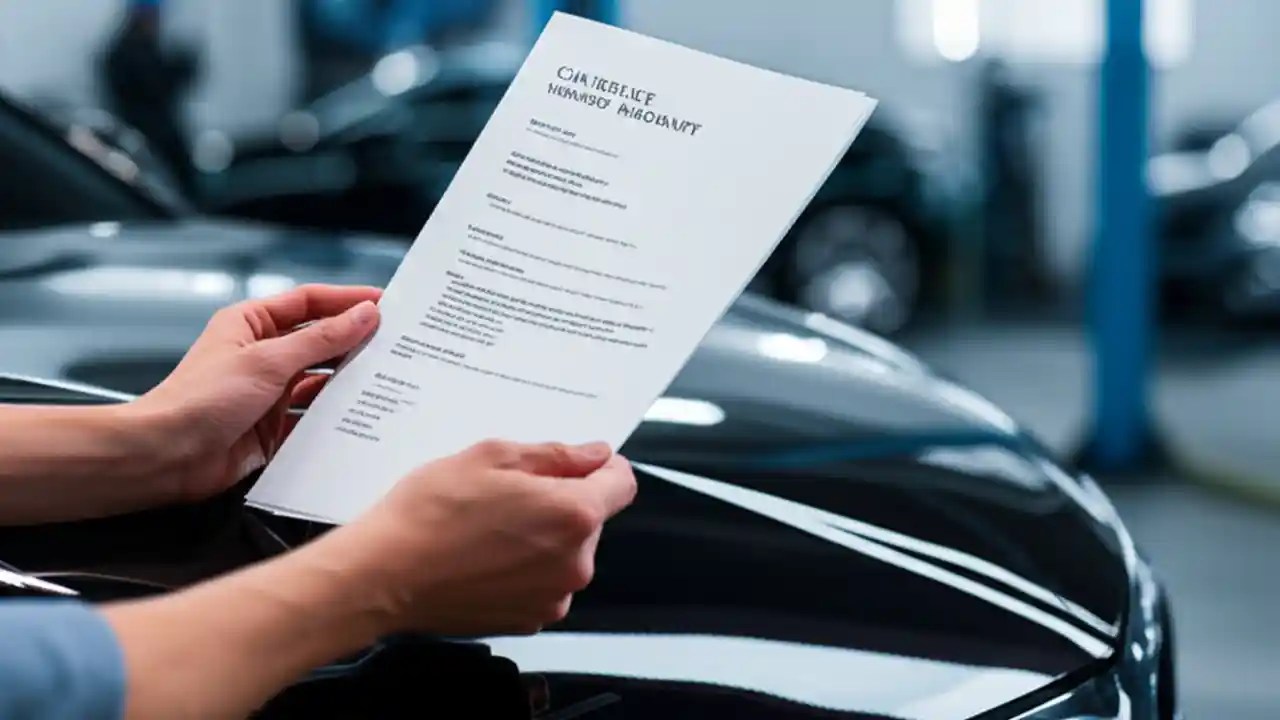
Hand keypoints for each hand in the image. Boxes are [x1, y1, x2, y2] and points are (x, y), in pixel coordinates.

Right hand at [101, 440, 635, 718]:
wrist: (383, 575)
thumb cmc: (429, 512)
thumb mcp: (490, 457)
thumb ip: (554, 455)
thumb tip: (595, 454)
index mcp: (573, 514)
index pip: (622, 483)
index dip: (601, 467)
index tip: (576, 463)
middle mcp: (575, 562)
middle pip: (590, 518)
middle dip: (560, 501)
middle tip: (507, 493)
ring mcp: (553, 596)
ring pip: (565, 552)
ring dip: (541, 536)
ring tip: (488, 526)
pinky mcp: (529, 619)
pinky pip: (542, 582)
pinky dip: (523, 568)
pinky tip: (482, 556)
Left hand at [133, 284, 381, 501]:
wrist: (165, 457)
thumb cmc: (201, 400)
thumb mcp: (268, 360)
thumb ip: (321, 339)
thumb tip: (364, 315)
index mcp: (251, 325)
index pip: (308, 303)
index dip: (346, 300)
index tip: (384, 303)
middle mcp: (261, 356)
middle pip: (319, 342)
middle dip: (354, 343)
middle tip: (397, 344)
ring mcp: (268, 393)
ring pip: (320, 382)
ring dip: (348, 382)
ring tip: (387, 380)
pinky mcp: (273, 429)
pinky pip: (313, 419)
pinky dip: (335, 419)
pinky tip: (361, 418)